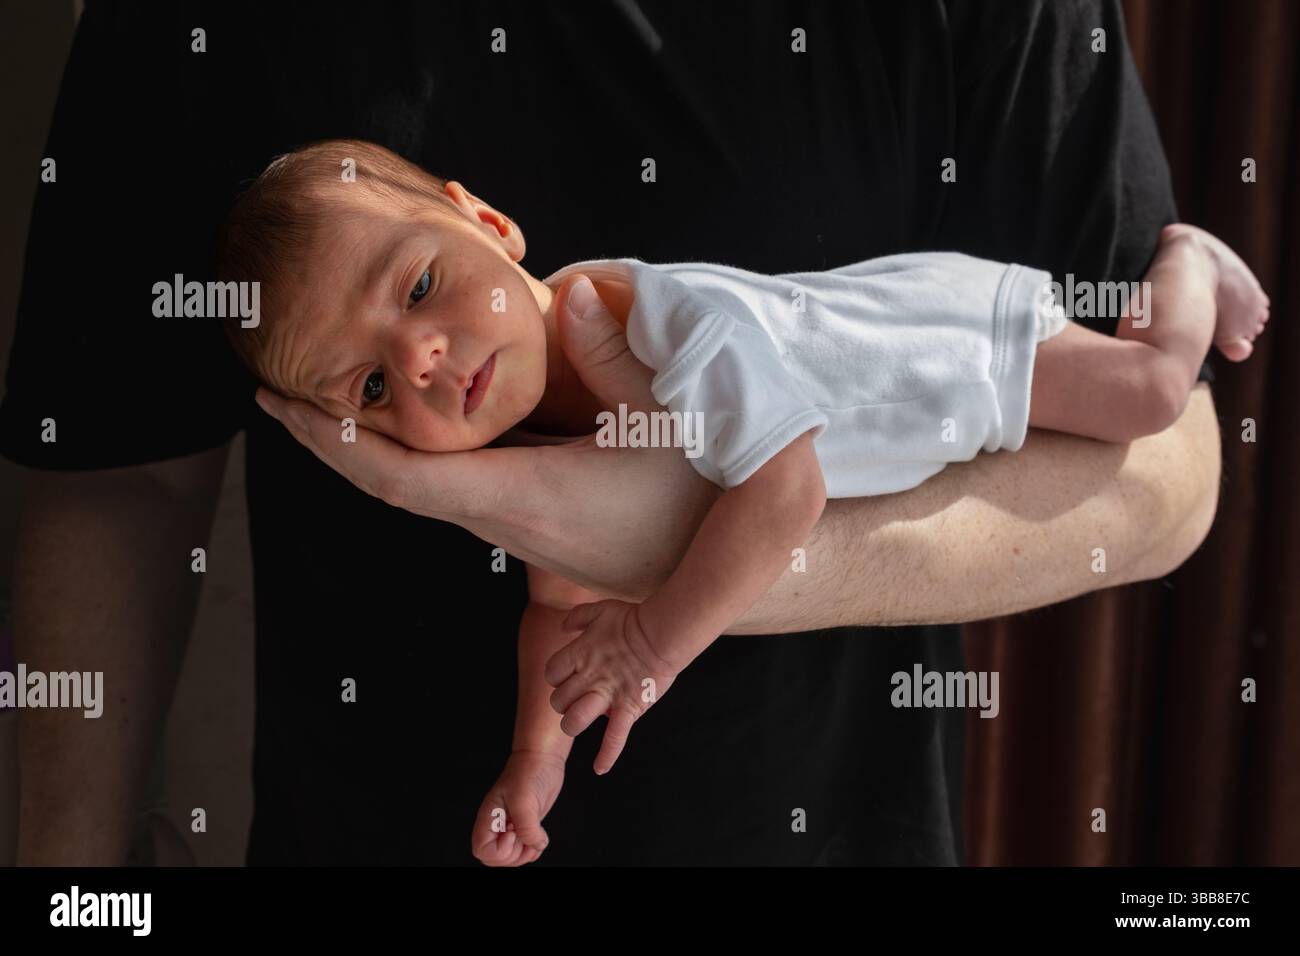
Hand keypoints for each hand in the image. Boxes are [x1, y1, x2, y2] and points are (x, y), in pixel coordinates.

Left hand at [255, 275, 720, 601]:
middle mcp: (507, 523)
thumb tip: (576, 292)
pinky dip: (417, 457)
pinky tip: (417, 421)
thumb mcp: (672, 420)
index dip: (336, 448)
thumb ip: (618, 355)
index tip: (283, 409)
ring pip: (425, 491)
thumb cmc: (703, 496)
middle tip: (280, 391)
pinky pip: (457, 490)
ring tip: (332, 400)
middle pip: (396, 488)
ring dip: (373, 450)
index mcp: (525, 497)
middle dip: (335, 444)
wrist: (729, 568)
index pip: (402, 481)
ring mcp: (519, 531)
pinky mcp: (536, 526)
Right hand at [471, 749, 565, 866]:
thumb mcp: (524, 800)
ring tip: (533, 835)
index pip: (482, 850)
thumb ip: (526, 828)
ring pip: (511, 857)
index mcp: (489, 817)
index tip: (512, 834)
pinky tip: (539, 836)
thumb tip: (534, 845)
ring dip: (525, 854)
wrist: (543, 759)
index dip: (498, 850)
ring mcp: (512, 826)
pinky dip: (534, 849)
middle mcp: (498, 824)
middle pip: (496, 858)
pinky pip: (526, 850)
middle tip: (524, 835)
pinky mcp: (526, 825)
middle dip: (513, 855)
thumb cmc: (528, 771)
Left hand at [544, 599, 680, 774]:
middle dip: (563, 702)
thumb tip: (562, 627)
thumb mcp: (600, 609)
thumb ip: (577, 617)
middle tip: (576, 698)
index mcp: (580, 654)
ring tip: (579, 721)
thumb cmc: (633, 620)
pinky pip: (614, 737)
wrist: (662, 633)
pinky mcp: (627, 709)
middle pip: (558, 701)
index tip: (567, 678)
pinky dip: (607, 755)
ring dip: (573, 724)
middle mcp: (589, 677)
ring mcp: (608, 695)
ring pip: (574, 721)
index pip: (551, 674)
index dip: (555, 678)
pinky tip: (599, 768)